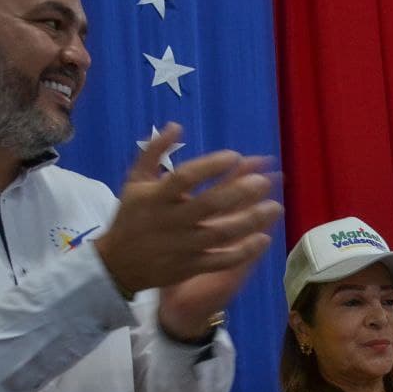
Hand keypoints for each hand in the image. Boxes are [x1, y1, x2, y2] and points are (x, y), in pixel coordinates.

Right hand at [93, 125, 282, 335]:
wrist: (117, 264)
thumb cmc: (130, 216)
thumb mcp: (135, 181)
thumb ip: (154, 151)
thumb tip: (177, 124)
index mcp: (156, 197)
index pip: (185, 177)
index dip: (211, 166)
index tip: (235, 156)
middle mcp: (170, 221)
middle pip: (210, 205)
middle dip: (240, 192)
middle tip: (264, 181)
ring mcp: (181, 246)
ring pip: (221, 233)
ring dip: (251, 221)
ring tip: (275, 207)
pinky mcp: (190, 267)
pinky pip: (220, 260)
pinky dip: (243, 252)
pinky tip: (264, 239)